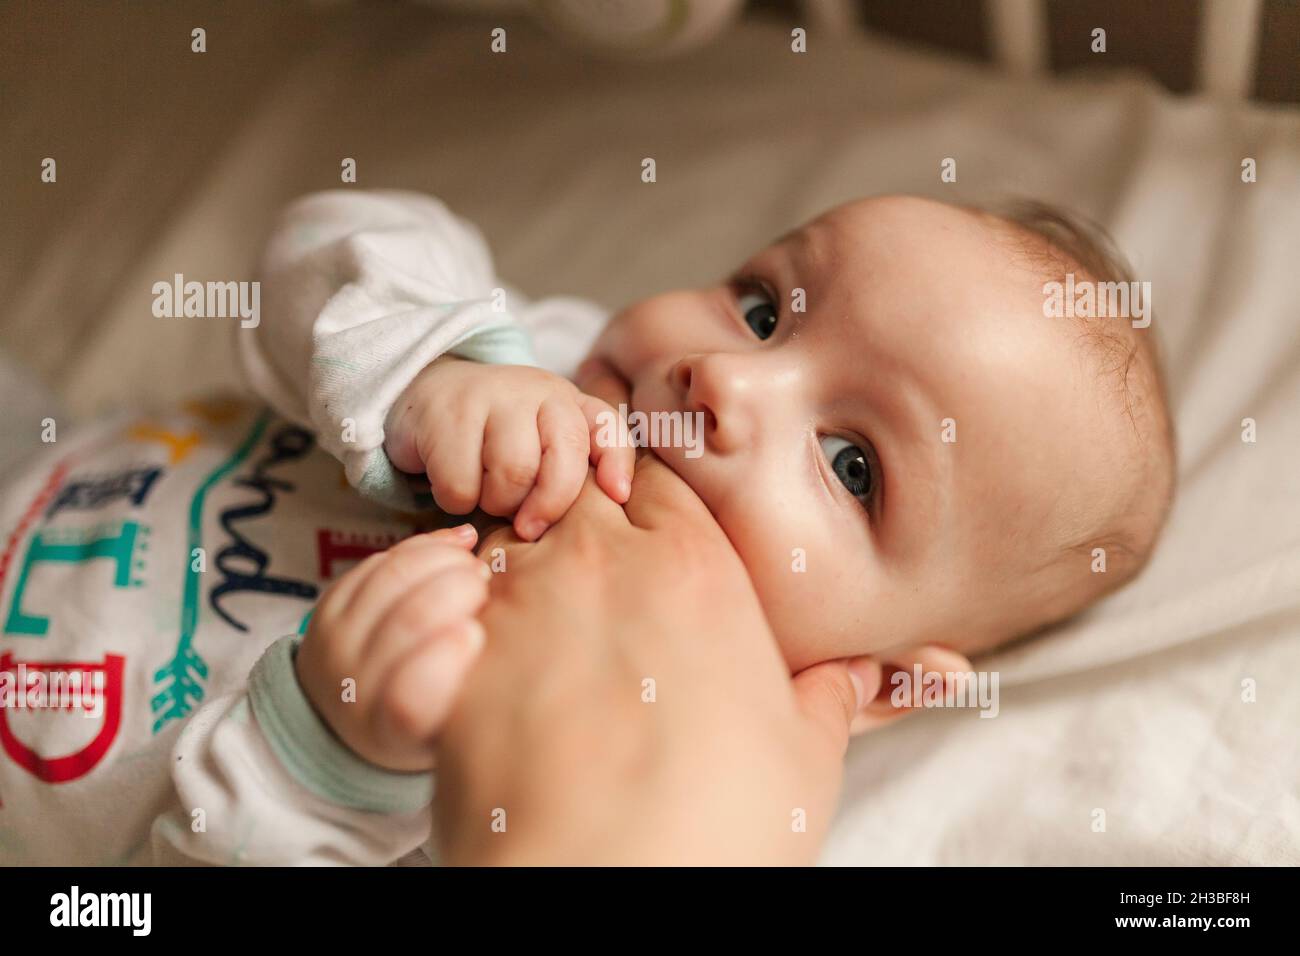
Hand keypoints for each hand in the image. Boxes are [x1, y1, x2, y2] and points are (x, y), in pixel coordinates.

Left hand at [295, 525, 489, 771]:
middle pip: (406, 621)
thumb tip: (523, 633)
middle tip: (485, 583)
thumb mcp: (462, 722)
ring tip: (471, 564)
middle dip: (456, 587)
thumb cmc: (432, 718)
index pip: (408, 700)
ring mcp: (335, 646)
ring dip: (441, 559)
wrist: (359, 712)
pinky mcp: (327, 608)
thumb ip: (488, 685)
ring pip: (391, 579)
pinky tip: (450, 550)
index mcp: (390, 732)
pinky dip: (420, 548)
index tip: (474, 633)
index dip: (443, 659)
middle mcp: (353, 692)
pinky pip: (376, 561)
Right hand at [384, 357, 633, 540]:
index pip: (606, 428)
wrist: (428, 395)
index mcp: (567, 402)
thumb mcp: (541, 444)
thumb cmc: (496, 436)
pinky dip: (457, 500)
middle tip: (527, 527)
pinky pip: (462, 484)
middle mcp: (537, 390)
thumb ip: (574, 465)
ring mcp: (492, 395)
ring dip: (496, 502)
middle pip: (561, 460)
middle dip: (548, 504)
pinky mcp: (447, 414)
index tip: (617, 495)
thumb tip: (612, 497)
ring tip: (484, 492)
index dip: (616, 463)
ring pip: (513, 475)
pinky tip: (452, 482)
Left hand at [434, 458, 877, 864]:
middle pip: (575, 498)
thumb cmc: (714, 826)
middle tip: (592, 584)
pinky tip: (485, 667)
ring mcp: (516, 604)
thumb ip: (826, 698)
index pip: (654, 477)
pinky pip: (448, 608)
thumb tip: (853, 678)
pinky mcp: (454, 657)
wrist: (607, 889)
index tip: (649, 530)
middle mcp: (597, 564)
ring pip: (505, 542)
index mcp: (692, 567)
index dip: (649, 500)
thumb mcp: (804, 757)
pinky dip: (462, 622)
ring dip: (520, 570)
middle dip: (581, 525)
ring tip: (539, 629)